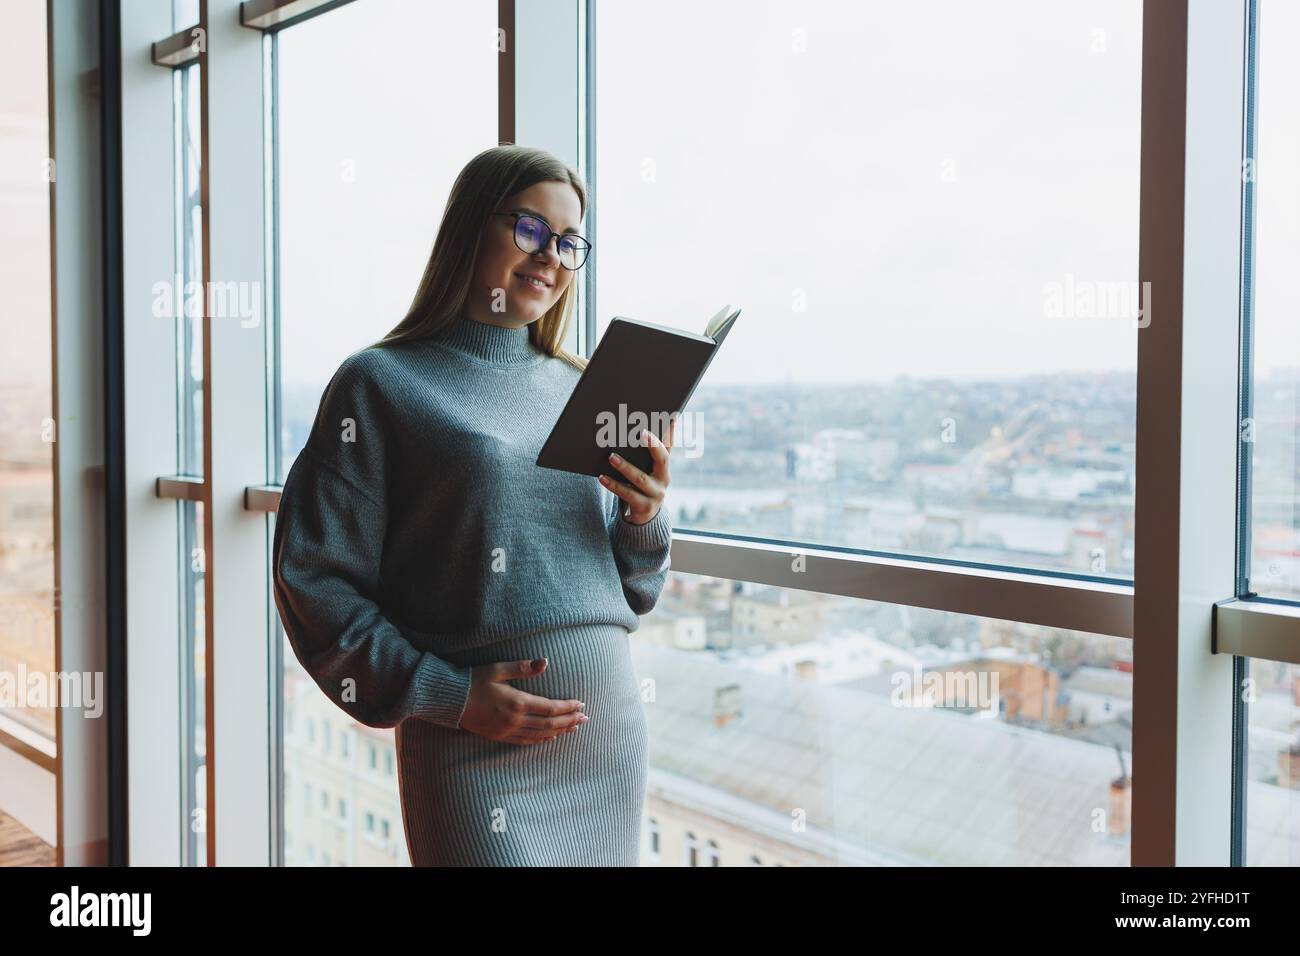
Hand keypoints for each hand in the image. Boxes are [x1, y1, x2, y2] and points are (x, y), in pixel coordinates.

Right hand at [458, 658, 588, 744]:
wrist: (450, 700)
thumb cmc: (474, 680)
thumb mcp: (498, 669)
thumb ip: (523, 667)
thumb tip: (545, 662)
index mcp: (517, 702)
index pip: (550, 707)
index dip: (568, 707)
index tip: (581, 704)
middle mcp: (515, 720)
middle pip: (549, 723)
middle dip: (569, 721)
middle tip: (585, 718)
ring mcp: (507, 730)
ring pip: (540, 734)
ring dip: (559, 731)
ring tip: (574, 728)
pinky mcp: (500, 736)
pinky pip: (526, 741)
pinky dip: (541, 739)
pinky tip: (551, 737)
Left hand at [600, 413, 676, 524]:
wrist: (644, 514)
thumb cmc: (640, 484)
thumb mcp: (644, 469)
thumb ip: (641, 453)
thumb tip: (625, 430)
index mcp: (664, 465)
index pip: (669, 445)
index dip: (671, 432)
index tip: (670, 416)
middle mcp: (664, 478)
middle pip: (662, 459)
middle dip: (653, 445)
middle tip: (641, 432)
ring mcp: (656, 494)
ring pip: (640, 478)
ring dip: (625, 466)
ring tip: (611, 457)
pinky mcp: (645, 507)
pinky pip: (628, 494)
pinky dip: (614, 485)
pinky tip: (602, 477)